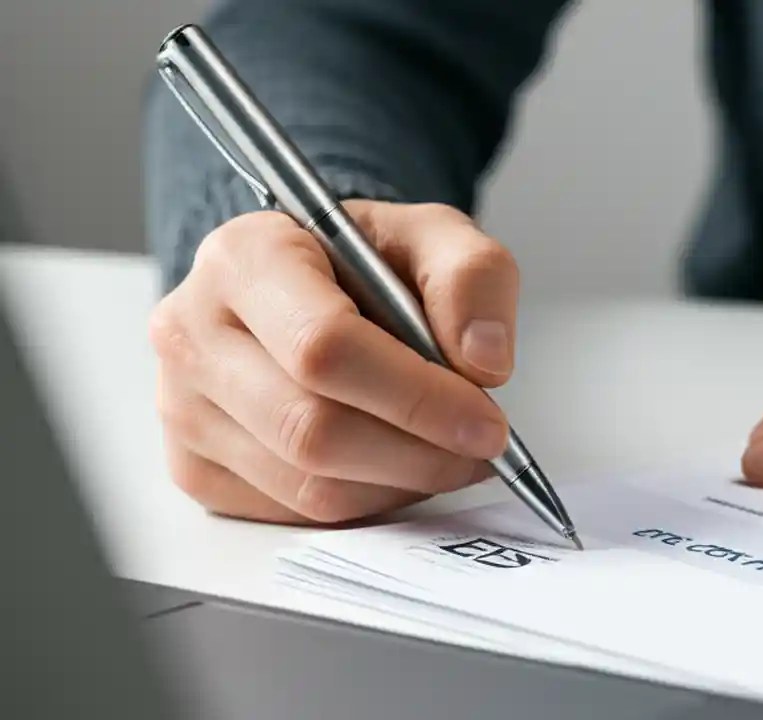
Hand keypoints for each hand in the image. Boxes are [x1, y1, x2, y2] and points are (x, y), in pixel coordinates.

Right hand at [149, 201, 518, 523]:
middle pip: (311, 427)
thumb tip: (484, 360)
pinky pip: (294, 511)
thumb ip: (473, 277)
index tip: (487, 421)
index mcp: (243, 258)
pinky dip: (367, 500)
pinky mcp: (196, 466)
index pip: (323, 346)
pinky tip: (398, 464)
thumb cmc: (366, 262)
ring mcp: (183, 407)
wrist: (313, 284)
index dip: (416, 397)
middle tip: (484, 448)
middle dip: (418, 452)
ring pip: (306, 483)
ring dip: (401, 481)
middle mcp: (192, 332)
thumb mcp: (434, 237)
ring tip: (450, 452)